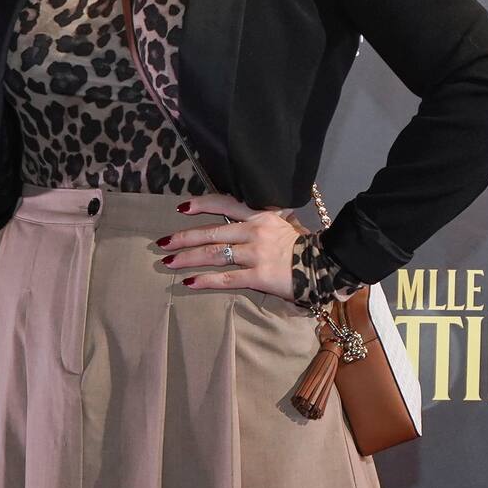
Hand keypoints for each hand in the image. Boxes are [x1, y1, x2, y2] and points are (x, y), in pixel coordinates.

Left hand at [155, 194, 305, 301]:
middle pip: (211, 232)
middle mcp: (255, 231)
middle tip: (162, 243)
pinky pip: (226, 278)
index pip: (225, 204)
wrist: (325, 266)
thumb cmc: (303, 247)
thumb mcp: (284, 224)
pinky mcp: (258, 276)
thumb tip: (245, 215)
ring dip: (187, 258)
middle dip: (183, 237)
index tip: (182, 208)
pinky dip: (205, 280)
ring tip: (168, 263)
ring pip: (214, 254)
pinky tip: (189, 283)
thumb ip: (264, 218)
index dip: (202, 205)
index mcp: (260, 215)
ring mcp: (255, 254)